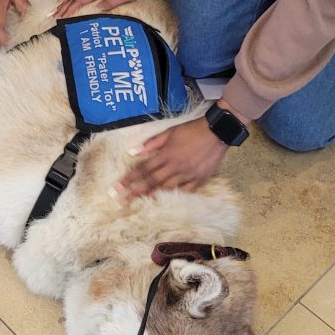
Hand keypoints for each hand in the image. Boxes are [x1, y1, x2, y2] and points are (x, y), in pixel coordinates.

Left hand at [113, 116, 231, 202]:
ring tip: (139, 204)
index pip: (143, 169)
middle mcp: (175, 166)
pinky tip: (165, 201)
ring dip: (151, 196)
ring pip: (166, 188)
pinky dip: (174, 195)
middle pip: (151, 182)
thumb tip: (132, 151)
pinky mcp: (199, 178)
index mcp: (166, 154)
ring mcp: (188, 174)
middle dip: (135, 192)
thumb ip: (151, 143)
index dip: (129, 179)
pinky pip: (185, 191)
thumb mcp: (169, 132)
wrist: (217, 131)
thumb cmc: (191, 130)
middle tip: (122, 201)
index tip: (117, 188)